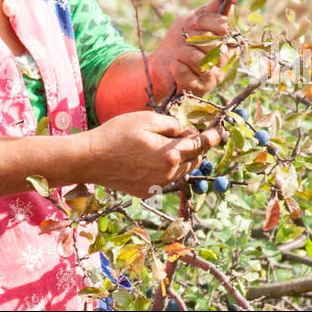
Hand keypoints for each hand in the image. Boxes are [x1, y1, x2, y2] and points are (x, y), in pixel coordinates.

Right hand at [82, 111, 224, 197]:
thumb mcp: (146, 119)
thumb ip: (172, 124)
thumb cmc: (116, 134)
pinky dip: (165, 169)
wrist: (90, 159)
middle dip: (195, 147)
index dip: (212, 137)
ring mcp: (158, 185)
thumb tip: (186, 131)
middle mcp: (168, 173)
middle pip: (193, 160)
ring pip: (181, 171)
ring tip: (165, 145)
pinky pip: (165, 179)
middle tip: (186, 134)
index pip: (200, 145)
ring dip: (181, 159)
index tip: (220, 132)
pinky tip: (149, 158)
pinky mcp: (147, 192)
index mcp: (170, 154)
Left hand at [149, 0, 235, 101]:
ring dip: (182, 53)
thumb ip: (211, 10)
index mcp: (226, 42)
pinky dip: (177, 67)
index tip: (192, 22)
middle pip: (213, 44)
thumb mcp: (193, 21)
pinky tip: (175, 67)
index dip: (204, 22)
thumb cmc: (179, 40)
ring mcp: (213, 77)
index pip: (223, 27)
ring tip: (179, 55)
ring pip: (199, 60)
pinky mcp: (200, 90)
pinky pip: (187, 74)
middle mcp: (224, 61)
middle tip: (184, 41)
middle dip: (192, 39)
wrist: (161, 62)